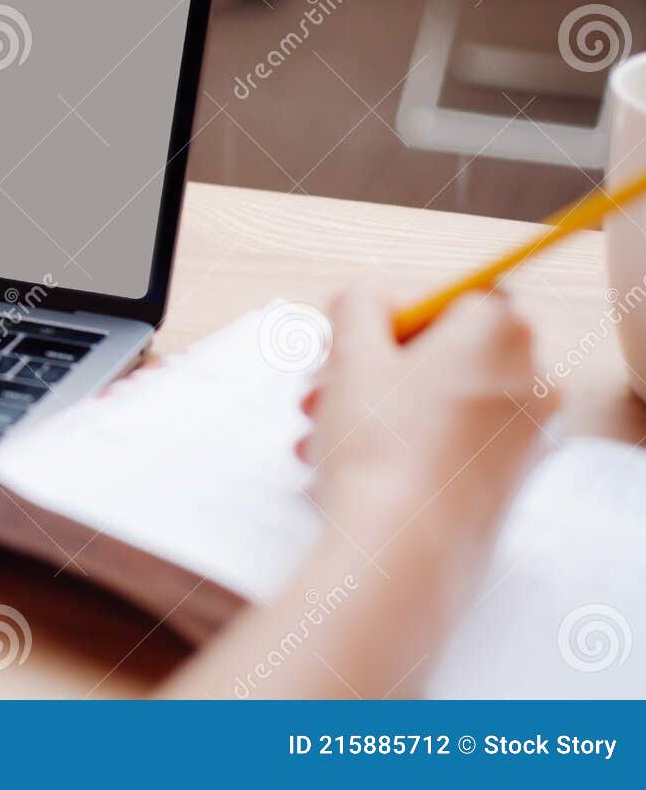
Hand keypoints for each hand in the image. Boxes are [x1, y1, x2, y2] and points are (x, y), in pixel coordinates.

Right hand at [299, 286, 554, 547]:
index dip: (387, 318)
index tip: (347, 344)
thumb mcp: (351, 355)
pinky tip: (346, 464)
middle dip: (370, 368)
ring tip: (320, 435)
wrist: (404, 552)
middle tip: (322, 388)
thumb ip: (357, 305)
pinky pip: (450, 439)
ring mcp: (525, 434)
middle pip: (440, 350)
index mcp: (501, 332)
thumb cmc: (381, 448)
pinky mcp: (508, 480)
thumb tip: (368, 299)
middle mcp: (530, 378)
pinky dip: (402, 441)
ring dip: (372, 407)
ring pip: (437, 398)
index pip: (444, 297)